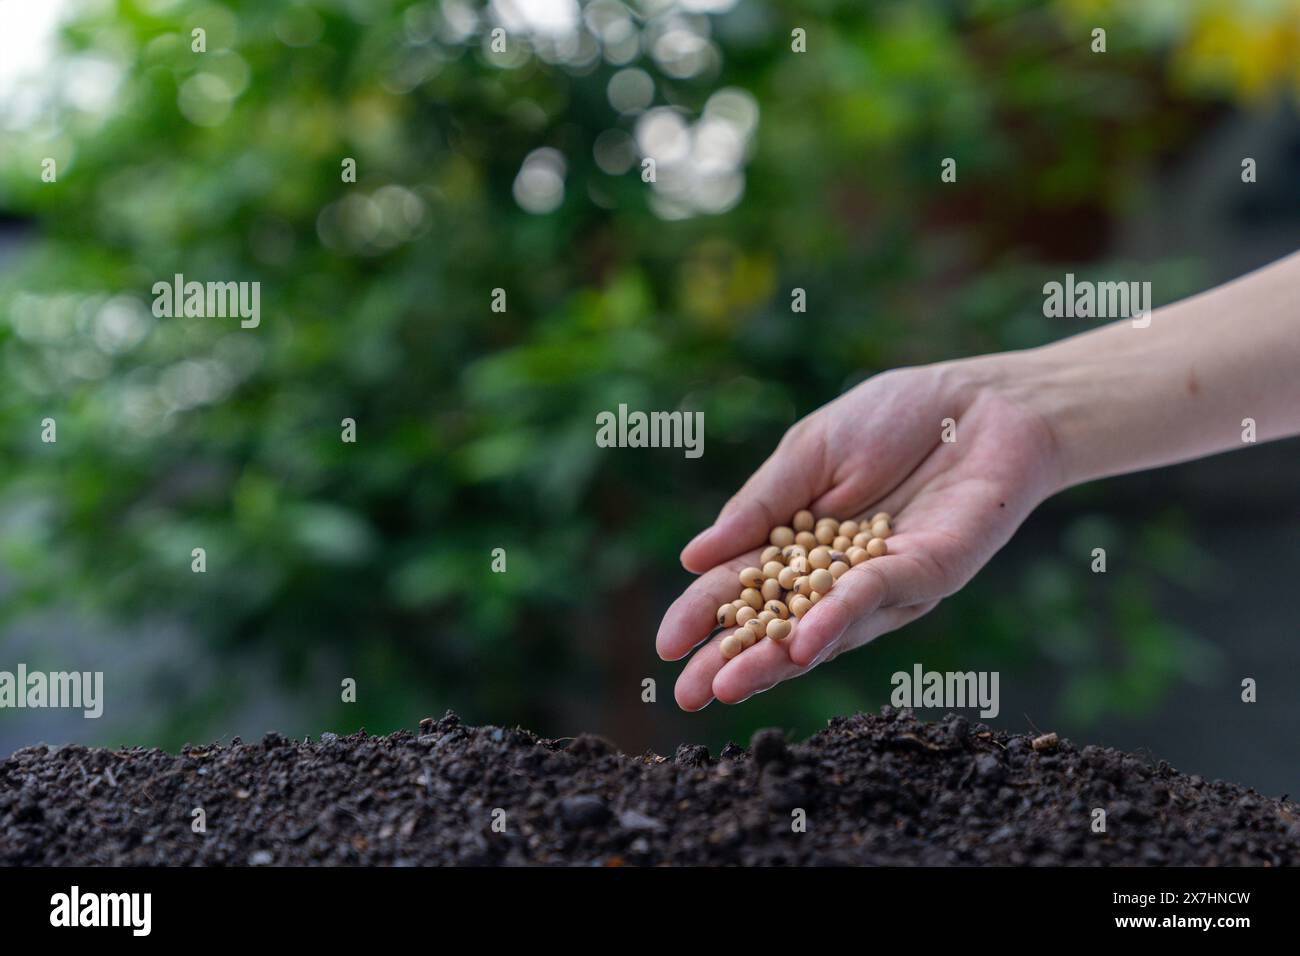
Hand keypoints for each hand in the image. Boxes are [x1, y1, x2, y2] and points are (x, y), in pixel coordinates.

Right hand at [655, 355, 1064, 709]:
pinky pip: (875, 599)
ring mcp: (882, 581)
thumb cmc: (894, 416)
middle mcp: (838, 575)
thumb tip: (695, 559)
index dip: (705, 614)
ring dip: (776, 659)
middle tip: (689, 695)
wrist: (980, 398)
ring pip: (824, 628)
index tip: (666, 646)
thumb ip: (759, 505)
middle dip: (733, 660)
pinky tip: (800, 644)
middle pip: (779, 623)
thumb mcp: (808, 451)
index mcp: (800, 543)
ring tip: (728, 685)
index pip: (743, 586)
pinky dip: (836, 620)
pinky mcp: (927, 573)